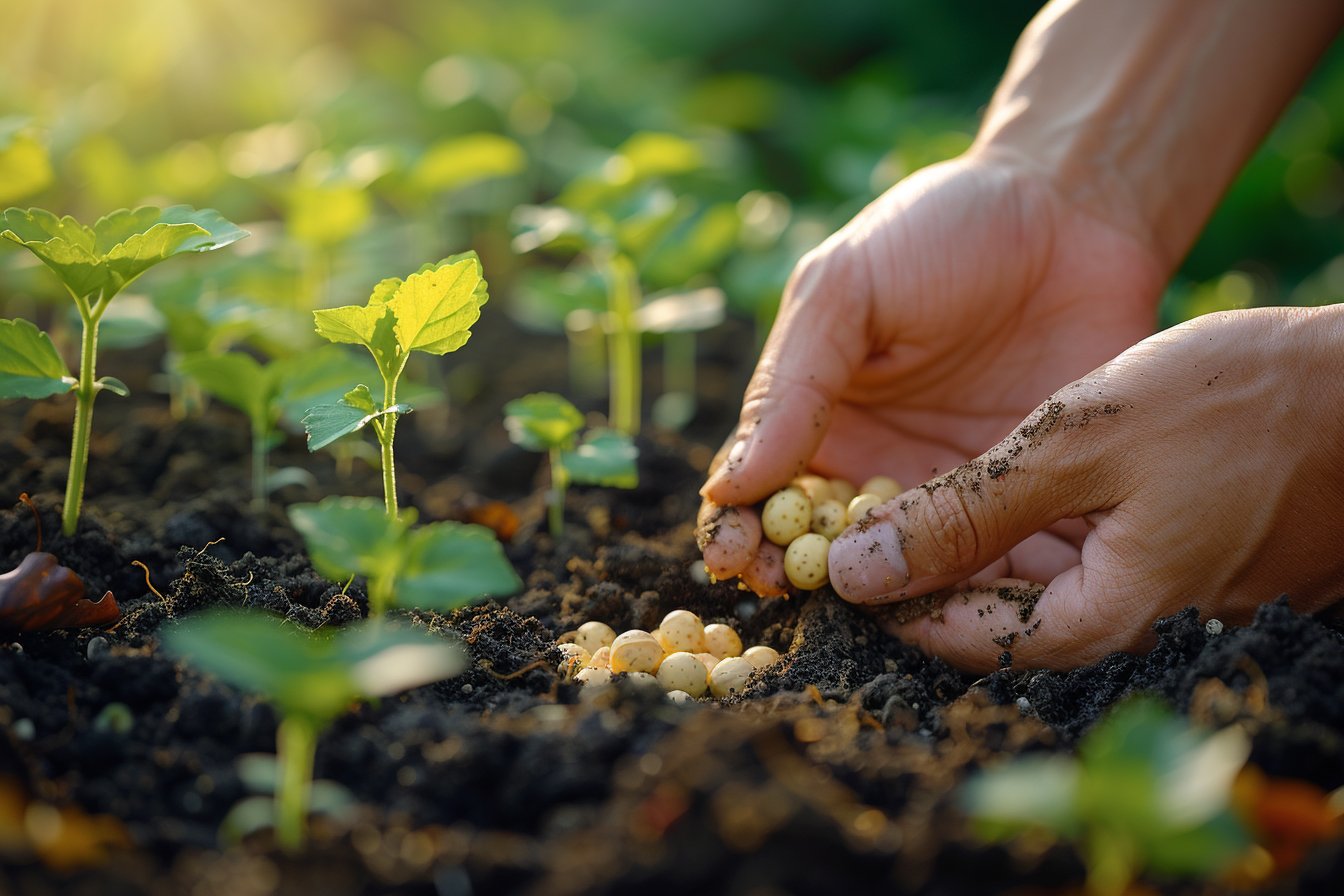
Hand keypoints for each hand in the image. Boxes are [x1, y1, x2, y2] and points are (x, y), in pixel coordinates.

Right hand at [699, 148, 1164, 590]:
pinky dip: (982, 598)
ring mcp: (955, 495)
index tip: (734, 556)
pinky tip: (969, 605)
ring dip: (890, 602)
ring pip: (909, 576)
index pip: (758, 495)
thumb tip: (729, 487)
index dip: (737, 532)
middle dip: (802, 580)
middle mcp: (877, 471)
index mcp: (817, 421)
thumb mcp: (845, 289)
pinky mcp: (1030, 505)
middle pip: (823, 552)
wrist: (1072, 211)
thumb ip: (791, 385)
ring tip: (882, 607)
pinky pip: (999, 568)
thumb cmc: (939, 232)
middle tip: (799, 591)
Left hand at [829, 306, 1343, 670]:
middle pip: (992, 620)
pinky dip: (1024, 523)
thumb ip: (964, 516)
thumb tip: (858, 574)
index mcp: (1102, 621)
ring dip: (967, 545)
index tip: (830, 558)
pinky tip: (987, 482)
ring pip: (1031, 583)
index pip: (960, 639)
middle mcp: (1126, 628)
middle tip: (851, 528)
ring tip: (900, 498)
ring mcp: (1154, 595)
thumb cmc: (1235, 405)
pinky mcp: (1170, 557)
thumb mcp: (1078, 445)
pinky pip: (1076, 555)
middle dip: (920, 574)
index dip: (886, 599)